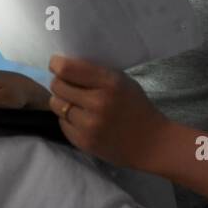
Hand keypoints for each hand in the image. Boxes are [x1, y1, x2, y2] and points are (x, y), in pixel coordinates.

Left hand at [47, 54, 169, 168]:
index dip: (56, 64)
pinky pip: (62, 123)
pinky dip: (67, 118)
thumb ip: (96, 73)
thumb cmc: (136, 106)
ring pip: (56, 104)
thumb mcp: (122, 81)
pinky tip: (82, 118)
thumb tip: (62, 66)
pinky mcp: (83, 142)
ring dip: (62, 101)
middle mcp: (97, 103)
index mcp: (109, 83)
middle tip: (69, 85)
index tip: (56, 64)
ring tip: (75, 102)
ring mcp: (89, 125)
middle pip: (58, 85)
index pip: (67, 69)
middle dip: (60, 82)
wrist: (150, 142)